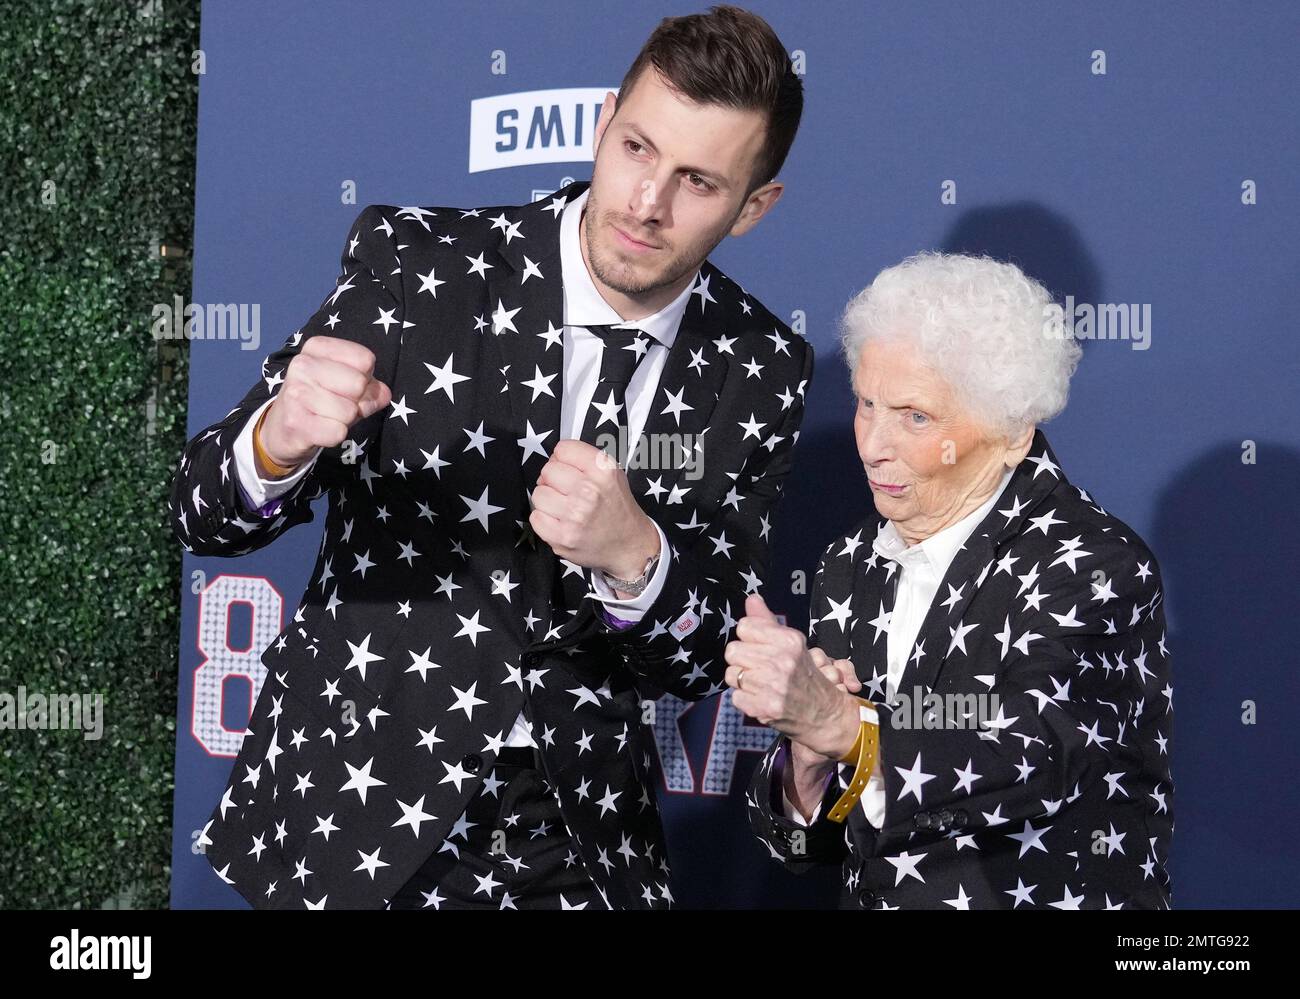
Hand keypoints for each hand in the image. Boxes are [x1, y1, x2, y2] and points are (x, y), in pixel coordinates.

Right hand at [258, 336, 391, 470]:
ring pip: (350, 411)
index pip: (365, 359)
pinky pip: (338, 432)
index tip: (345, 385)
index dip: (365, 379)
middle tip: (336, 404)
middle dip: (356, 401)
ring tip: (326, 416)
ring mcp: (296, 392)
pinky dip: (335, 435)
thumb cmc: (320, 401)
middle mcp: (302, 364)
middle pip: (359, 384)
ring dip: (345, 421)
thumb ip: (370, 386)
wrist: (280, 430)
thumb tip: (384, 394)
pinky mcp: (295, 421)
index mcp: (316, 347)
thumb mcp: (345, 385)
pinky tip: (319, 429)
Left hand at [529, 439, 659, 579]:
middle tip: (567, 491)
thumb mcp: (613, 474)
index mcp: (603, 470)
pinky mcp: (562, 537)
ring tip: (565, 507)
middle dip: (554, 479)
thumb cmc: (619, 510)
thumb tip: (555, 458)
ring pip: (539, 494)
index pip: (563, 449)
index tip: (568, 468)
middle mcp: (589, 490)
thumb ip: (585, 460)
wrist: (630, 546)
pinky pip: (535, 518)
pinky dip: (545, 520)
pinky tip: (560, 521)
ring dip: (548, 500)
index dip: (563, 459)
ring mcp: (574, 515)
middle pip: (547, 470)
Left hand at [724, 593, 860, 760]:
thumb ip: (767, 621)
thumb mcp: (792, 644)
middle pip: (732, 650)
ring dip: (743, 681)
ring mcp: (774, 685)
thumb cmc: (804, 675)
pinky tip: (761, 698)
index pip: (744, 627)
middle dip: (742, 660)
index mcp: (789, 640)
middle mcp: (782, 660)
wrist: (824, 714)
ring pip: (732, 674)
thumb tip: (752, 598)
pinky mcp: (766, 707)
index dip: (748, 638)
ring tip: (760, 684)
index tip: (759, 648)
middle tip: (758, 668)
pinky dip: (746, 700)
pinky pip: (736, 697)